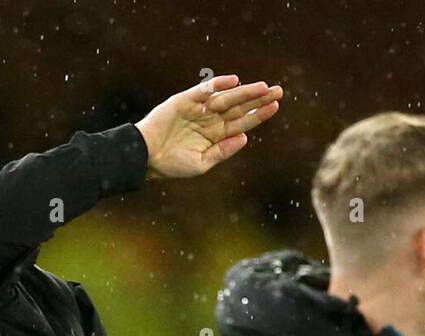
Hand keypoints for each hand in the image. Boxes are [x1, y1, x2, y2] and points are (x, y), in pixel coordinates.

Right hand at [135, 74, 282, 179]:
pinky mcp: (185, 100)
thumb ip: (223, 151)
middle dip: (258, 99)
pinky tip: (234, 81)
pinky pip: (204, 90)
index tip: (276, 106)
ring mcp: (199, 109)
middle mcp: (210, 120)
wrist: (146, 157)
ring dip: (245, 92)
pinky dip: (218, 85)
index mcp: (216, 135)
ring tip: (263, 87)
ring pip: (226, 98)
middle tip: (278, 91)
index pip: (243, 123)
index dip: (259, 115)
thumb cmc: (172, 165)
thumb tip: (245, 139)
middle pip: (239, 107)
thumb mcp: (202, 164)